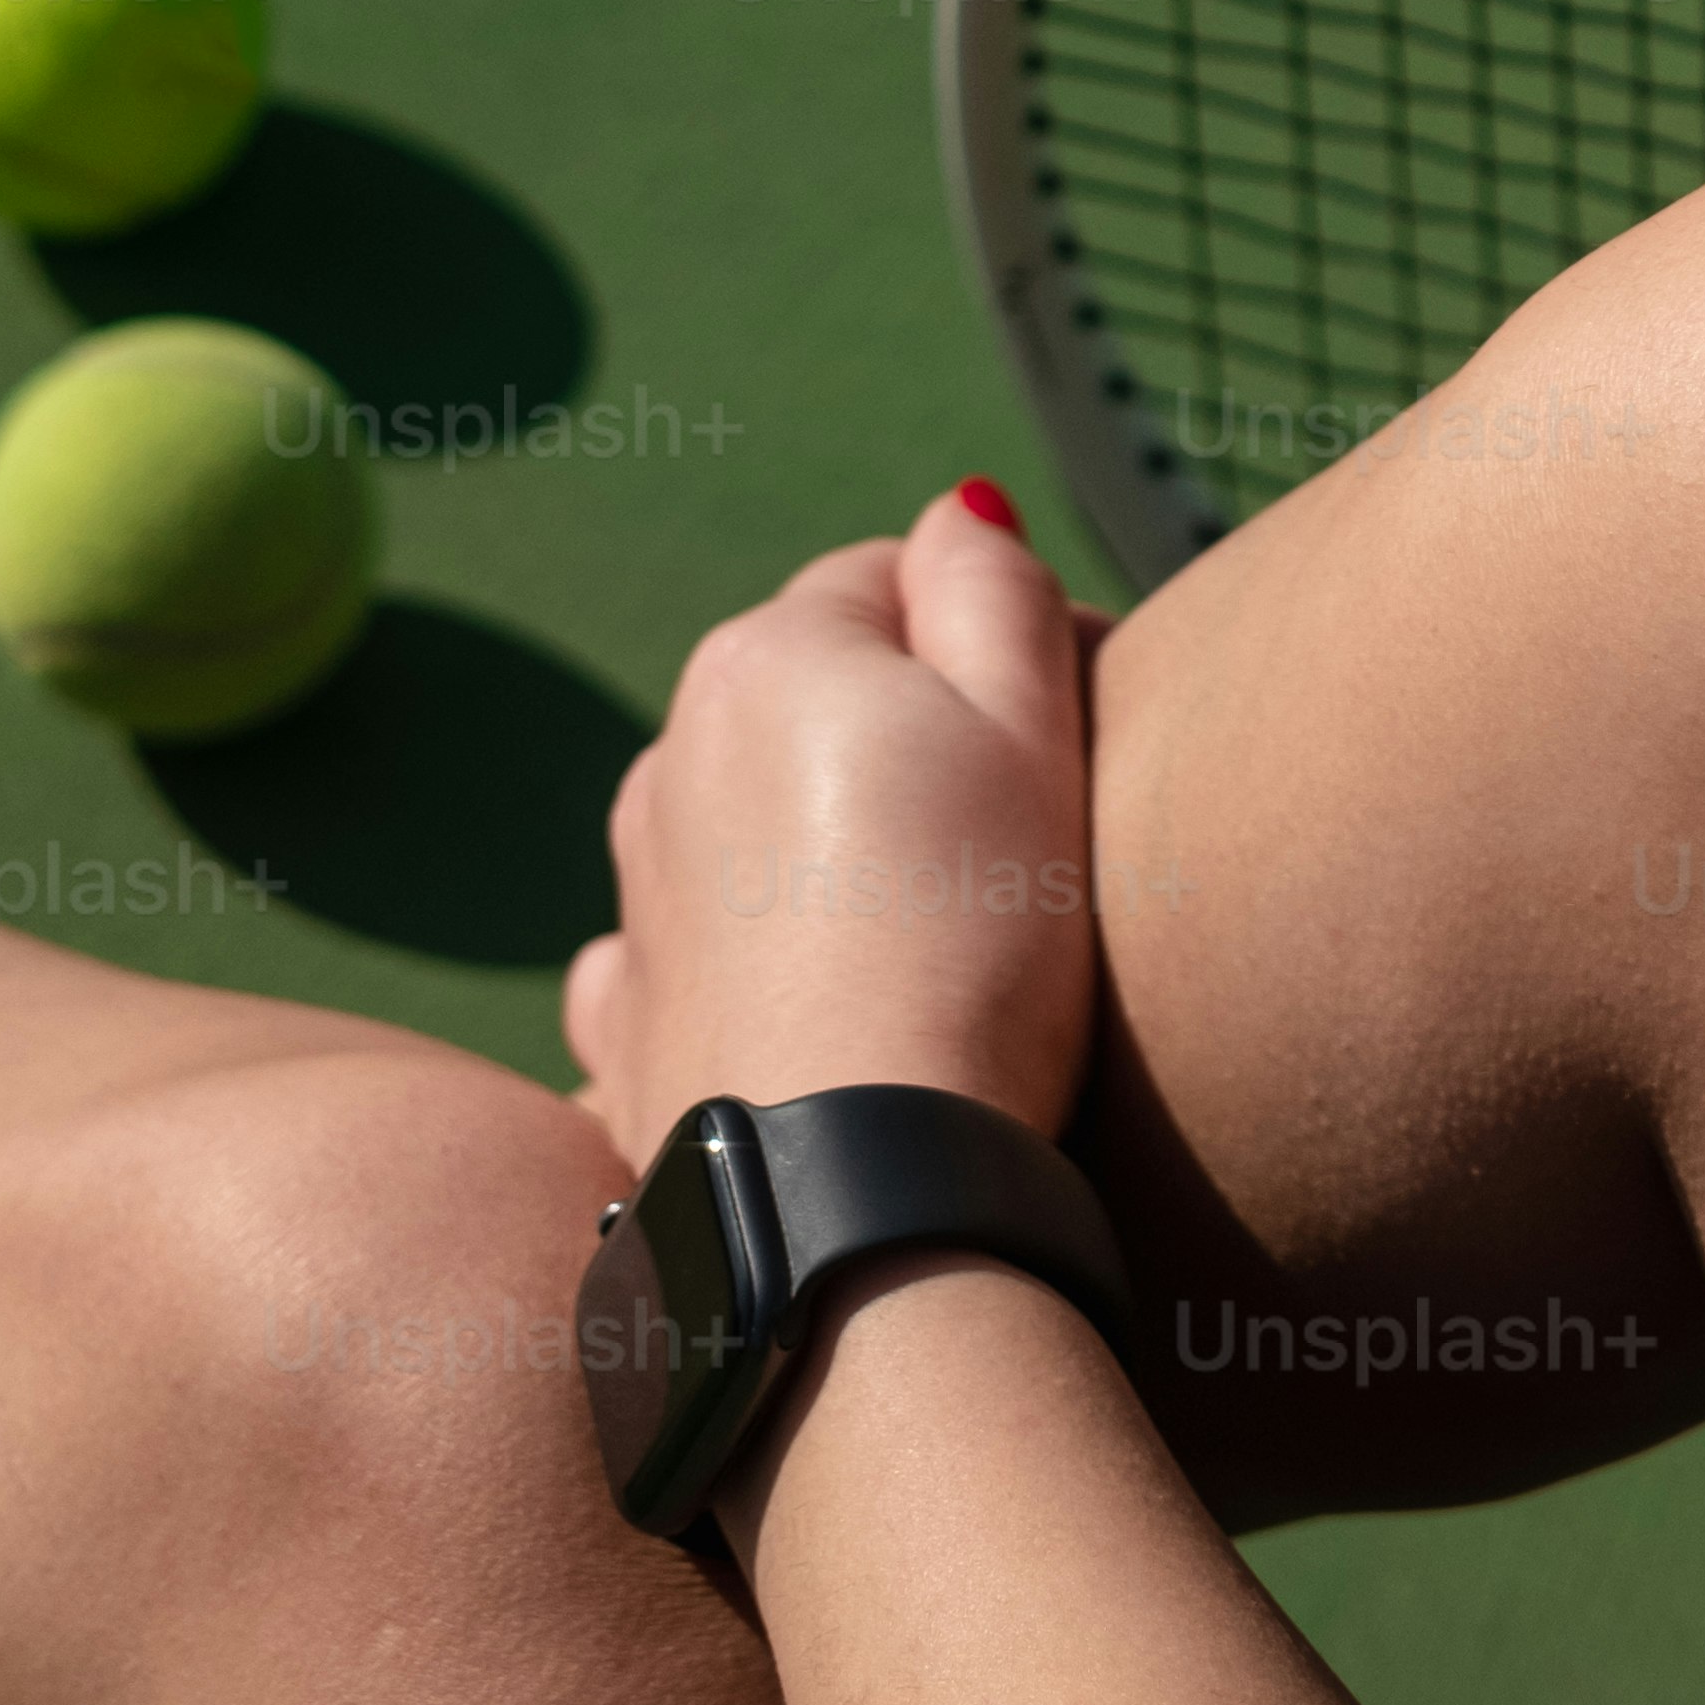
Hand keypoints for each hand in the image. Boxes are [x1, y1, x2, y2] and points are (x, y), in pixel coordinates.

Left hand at [563, 483, 1097, 1158]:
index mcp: (767, 657)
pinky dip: (744, 957)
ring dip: (821, 845)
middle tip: (1018, 851)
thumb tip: (957, 509)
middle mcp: (670, 755)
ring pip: (749, 818)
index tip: (1077, 743)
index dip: (1001, 646)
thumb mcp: (1032, 729)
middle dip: (906, 743)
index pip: (898, 584)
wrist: (854, 1194)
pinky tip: (809, 1008)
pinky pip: (687, 948)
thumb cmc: (971, 946)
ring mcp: (636, 896)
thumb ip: (993, 584)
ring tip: (930, 942)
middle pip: (817, 697)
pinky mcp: (627, 1024)